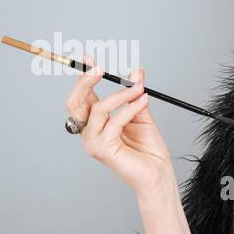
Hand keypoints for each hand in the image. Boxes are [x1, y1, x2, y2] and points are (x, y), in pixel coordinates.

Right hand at [67, 54, 173, 195]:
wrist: (158, 174)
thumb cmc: (149, 150)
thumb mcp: (142, 115)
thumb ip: (135, 95)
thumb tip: (136, 72)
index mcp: (95, 122)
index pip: (82, 96)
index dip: (83, 77)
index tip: (89, 59)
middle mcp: (89, 132)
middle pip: (75, 102)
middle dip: (85, 81)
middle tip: (99, 68)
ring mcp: (93, 142)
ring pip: (98, 109)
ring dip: (121, 94)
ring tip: (139, 89)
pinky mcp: (102, 150)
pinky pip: (114, 122)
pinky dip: (129, 109)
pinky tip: (142, 102)